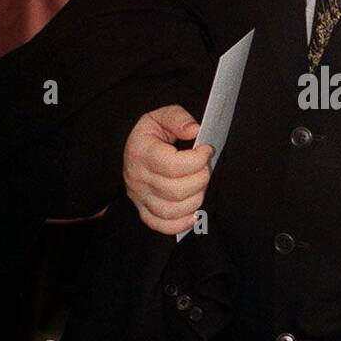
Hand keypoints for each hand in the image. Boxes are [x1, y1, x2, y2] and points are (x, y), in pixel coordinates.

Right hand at [123, 105, 213, 234]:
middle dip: (200, 179)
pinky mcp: (144, 210)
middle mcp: (138, 178)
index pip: (173, 166)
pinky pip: (161, 225)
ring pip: (172, 210)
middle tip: (205, 167)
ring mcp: (140, 197)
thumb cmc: (151, 133)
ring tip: (200, 184)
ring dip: (195, 199)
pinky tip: (193, 214)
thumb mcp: (161, 116)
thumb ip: (178, 118)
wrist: (134, 149)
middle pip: (176, 191)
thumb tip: (194, 131)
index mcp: (141, 152)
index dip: (197, 160)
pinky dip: (180, 223)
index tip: (206, 150)